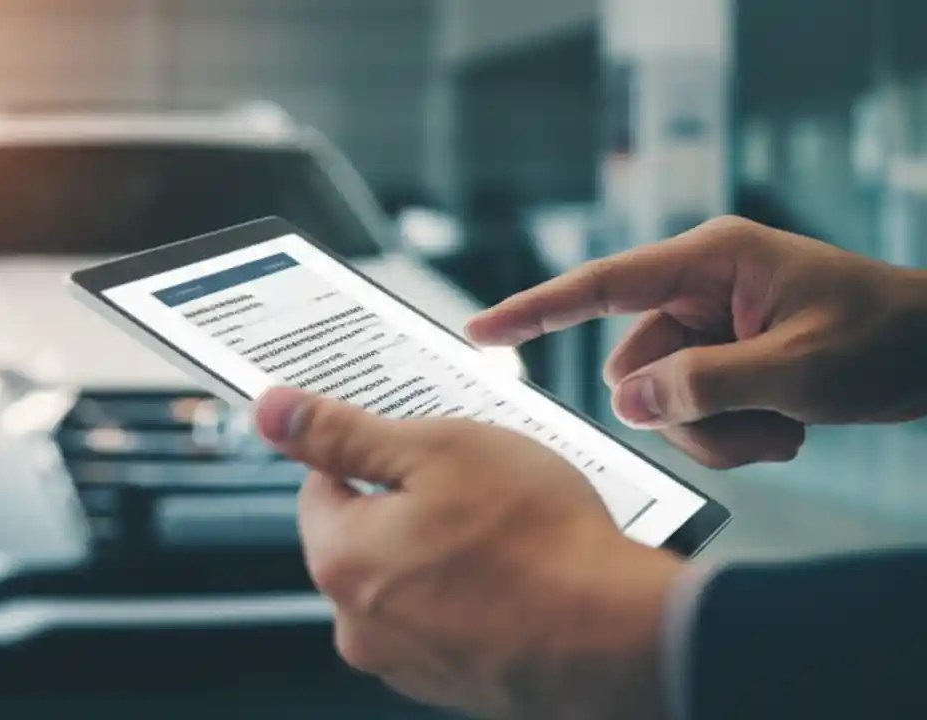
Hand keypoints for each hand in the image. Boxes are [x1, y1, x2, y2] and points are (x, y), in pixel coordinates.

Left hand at [255, 387, 681, 718]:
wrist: (620, 642)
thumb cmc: (538, 541)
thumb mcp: (435, 451)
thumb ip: (342, 433)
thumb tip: (272, 412)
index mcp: (340, 557)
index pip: (320, 484)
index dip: (371, 453)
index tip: (414, 446)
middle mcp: (358, 623)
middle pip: (362, 535)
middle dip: (409, 503)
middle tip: (472, 486)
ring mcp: (405, 663)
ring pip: (405, 580)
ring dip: (440, 551)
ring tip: (506, 532)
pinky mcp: (452, 686)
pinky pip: (443, 621)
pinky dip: (469, 596)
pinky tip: (517, 576)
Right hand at [467, 215, 926, 468]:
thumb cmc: (888, 338)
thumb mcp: (797, 367)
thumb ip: (704, 385)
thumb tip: (625, 402)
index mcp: (708, 261)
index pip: (599, 285)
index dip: (533, 310)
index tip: (478, 332)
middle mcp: (698, 290)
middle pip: (633, 369)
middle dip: (686, 413)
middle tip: (757, 425)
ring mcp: (709, 329)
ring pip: (661, 403)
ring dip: (717, 433)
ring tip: (783, 428)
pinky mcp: (723, 362)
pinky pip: (691, 415)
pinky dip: (734, 436)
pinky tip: (786, 428)